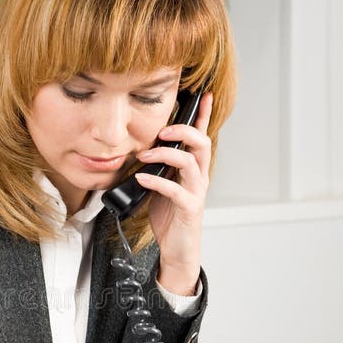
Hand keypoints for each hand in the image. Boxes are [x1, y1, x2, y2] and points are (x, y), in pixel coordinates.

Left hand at [134, 92, 212, 294]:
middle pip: (202, 143)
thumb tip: (139, 148)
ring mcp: (196, 192)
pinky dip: (156, 181)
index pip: (201, 135)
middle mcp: (199, 177)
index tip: (203, 93)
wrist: (177, 249)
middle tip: (161, 130)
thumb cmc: (170, 216)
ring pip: (190, 162)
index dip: (203, 114)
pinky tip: (140, 178)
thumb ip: (157, 166)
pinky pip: (175, 190)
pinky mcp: (189, 208)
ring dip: (166, 153)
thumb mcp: (162, 184)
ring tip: (144, 155)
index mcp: (194, 168)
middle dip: (183, 130)